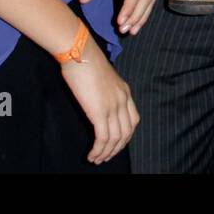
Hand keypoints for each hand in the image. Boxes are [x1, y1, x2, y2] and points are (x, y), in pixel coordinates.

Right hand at [59, 43, 139, 163]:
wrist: (80, 53)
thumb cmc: (85, 62)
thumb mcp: (102, 79)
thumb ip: (104, 93)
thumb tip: (97, 105)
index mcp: (125, 92)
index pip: (133, 120)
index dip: (126, 136)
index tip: (116, 145)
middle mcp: (123, 100)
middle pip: (127, 132)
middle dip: (117, 148)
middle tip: (105, 157)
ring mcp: (113, 106)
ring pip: (115, 139)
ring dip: (106, 153)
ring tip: (96, 159)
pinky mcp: (100, 112)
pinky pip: (103, 138)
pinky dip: (98, 150)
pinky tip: (92, 155)